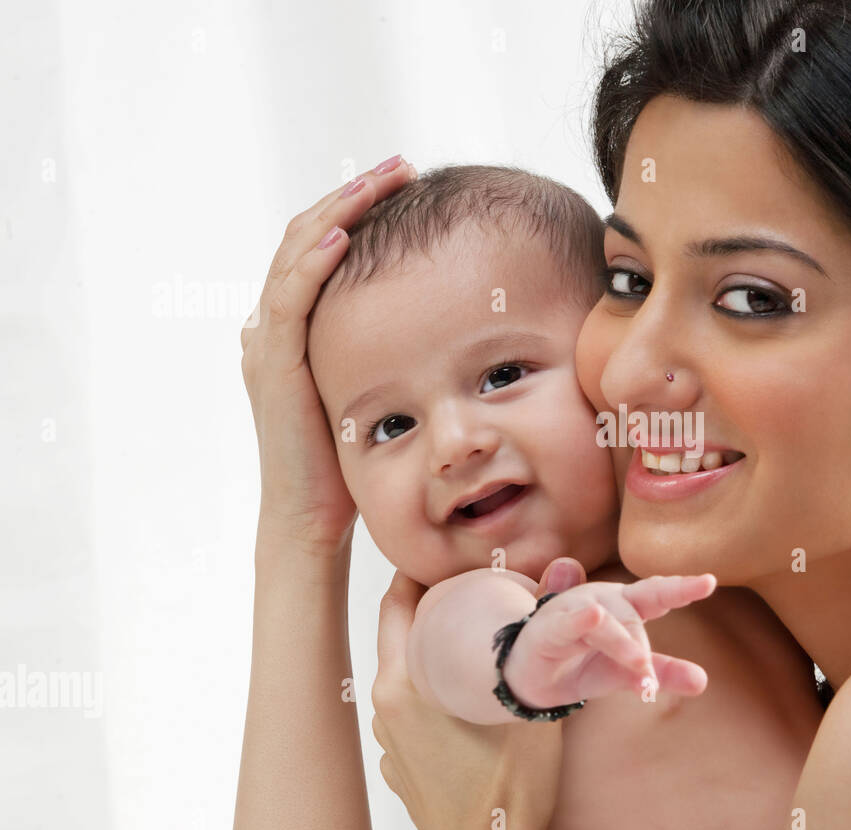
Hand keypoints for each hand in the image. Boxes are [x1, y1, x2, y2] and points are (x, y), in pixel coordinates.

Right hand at [240, 154, 415, 552]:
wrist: (314, 517)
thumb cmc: (355, 458)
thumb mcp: (380, 381)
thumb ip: (396, 341)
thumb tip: (457, 309)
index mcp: (299, 323)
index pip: (325, 243)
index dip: (362, 206)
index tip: (409, 180)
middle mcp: (275, 323)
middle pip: (307, 235)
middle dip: (355, 195)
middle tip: (401, 166)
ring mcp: (268, 342)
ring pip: (294, 255)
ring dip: (338, 213)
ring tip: (379, 181)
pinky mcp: (274, 366)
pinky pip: (289, 302)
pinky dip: (312, 264)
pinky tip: (343, 236)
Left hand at [371, 558, 580, 829]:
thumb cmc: (508, 792)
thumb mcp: (531, 700)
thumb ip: (539, 633)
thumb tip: (562, 574)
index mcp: (402, 685)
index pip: (394, 604)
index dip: (418, 573)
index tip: (449, 560)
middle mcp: (385, 708)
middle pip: (399, 636)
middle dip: (432, 608)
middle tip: (472, 592)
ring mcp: (388, 741)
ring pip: (406, 675)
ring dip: (433, 652)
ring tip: (475, 641)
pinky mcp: (401, 765)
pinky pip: (411, 712)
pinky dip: (435, 693)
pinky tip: (471, 697)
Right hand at [503, 575, 713, 709]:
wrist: (529, 678)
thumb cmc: (581, 664)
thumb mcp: (626, 672)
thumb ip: (661, 673)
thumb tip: (703, 681)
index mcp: (623, 607)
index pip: (656, 593)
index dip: (681, 587)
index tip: (710, 581)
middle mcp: (600, 601)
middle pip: (631, 611)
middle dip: (641, 645)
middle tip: (649, 679)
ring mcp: (572, 612)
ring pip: (604, 619)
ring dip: (622, 643)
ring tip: (639, 666)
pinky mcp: (547, 630)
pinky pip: (566, 623)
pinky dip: (578, 620)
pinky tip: (591, 618)